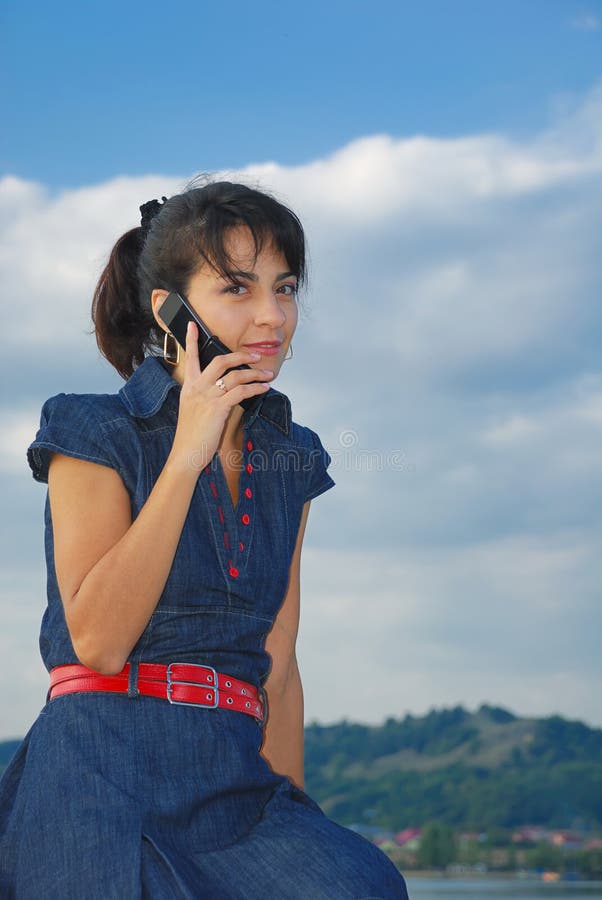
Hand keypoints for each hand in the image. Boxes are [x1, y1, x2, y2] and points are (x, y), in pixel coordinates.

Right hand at [169, 322, 272, 474]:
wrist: (185, 454)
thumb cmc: (192, 435)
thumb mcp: (194, 411)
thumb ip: (206, 397)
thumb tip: (226, 390)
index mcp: (188, 387)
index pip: (190, 358)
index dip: (192, 340)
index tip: (193, 325)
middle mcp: (196, 388)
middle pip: (219, 361)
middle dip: (239, 355)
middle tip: (254, 356)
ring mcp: (206, 397)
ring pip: (235, 376)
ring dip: (255, 373)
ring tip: (268, 374)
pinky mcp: (217, 408)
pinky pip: (241, 392)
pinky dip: (255, 388)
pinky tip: (264, 388)